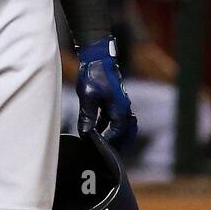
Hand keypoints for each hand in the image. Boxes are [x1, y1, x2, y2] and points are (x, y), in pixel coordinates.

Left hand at [76, 37, 137, 151]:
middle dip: (116, 143)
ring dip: (111, 135)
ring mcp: (119, 104)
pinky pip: (113, 118)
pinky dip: (106, 126)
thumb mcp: (87, 97)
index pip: (118, 131)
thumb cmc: (93, 74)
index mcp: (120, 107)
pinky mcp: (113, 101)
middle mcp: (123, 107)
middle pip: (124, 132)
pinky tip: (95, 130)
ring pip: (119, 126)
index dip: (109, 142)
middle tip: (104, 152)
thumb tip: (86, 133)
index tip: (99, 148)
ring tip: (98, 144)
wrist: (96, 57)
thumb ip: (87, 116)